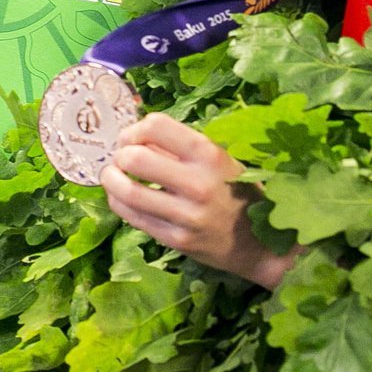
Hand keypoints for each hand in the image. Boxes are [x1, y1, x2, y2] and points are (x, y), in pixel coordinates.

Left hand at [100, 111, 297, 288]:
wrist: (260, 245)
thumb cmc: (237, 193)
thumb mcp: (219, 160)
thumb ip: (180, 147)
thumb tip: (134, 135)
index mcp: (209, 154)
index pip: (156, 126)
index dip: (134, 129)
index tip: (130, 138)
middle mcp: (198, 183)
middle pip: (135, 157)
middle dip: (119, 154)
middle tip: (120, 158)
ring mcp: (186, 215)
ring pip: (126, 190)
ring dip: (110, 179)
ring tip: (112, 176)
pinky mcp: (176, 240)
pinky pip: (132, 217)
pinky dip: (118, 202)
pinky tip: (120, 197)